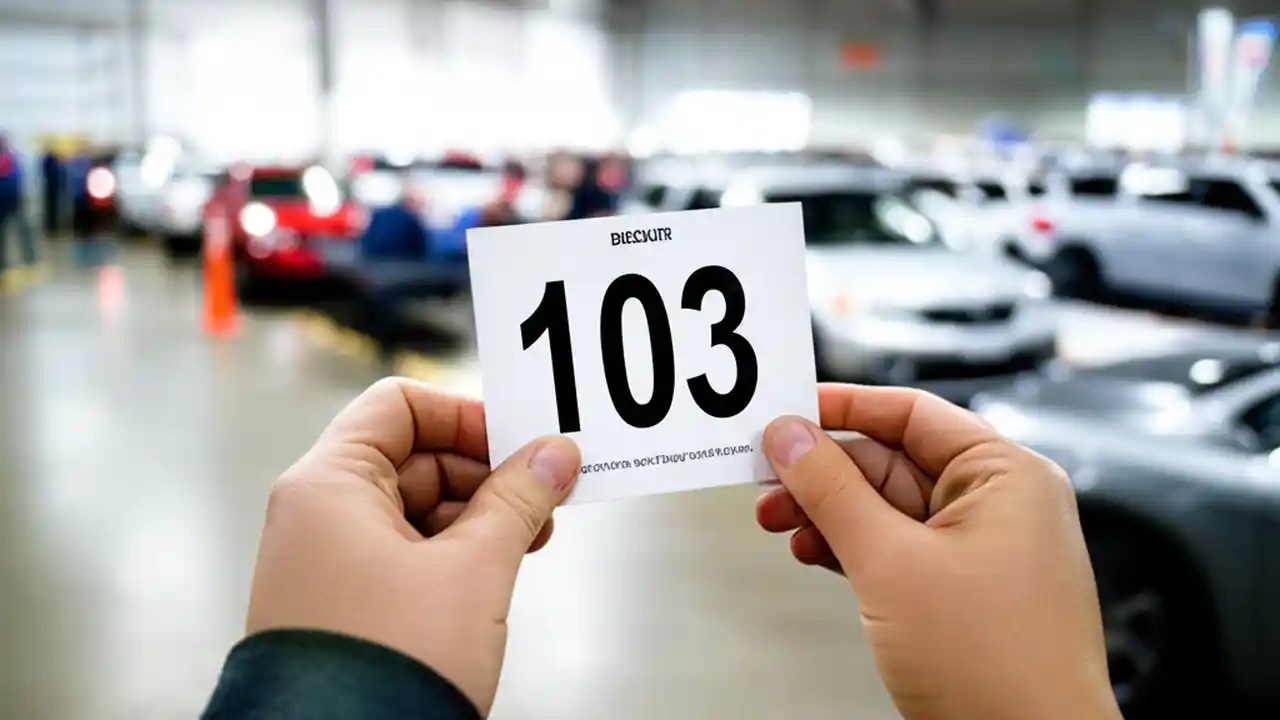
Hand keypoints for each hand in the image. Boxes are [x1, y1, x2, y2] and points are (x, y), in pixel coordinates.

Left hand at [244, 378, 579, 714]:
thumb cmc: (386, 666)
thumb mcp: (474, 569)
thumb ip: (519, 499)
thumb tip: (554, 455)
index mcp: (328, 485)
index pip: (400, 405)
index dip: (466, 417)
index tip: (519, 443)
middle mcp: (317, 515)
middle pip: (413, 456)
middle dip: (485, 474)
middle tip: (543, 495)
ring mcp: (326, 562)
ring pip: (415, 508)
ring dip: (479, 516)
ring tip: (530, 539)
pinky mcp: (344, 604)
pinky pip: (404, 553)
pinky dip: (454, 553)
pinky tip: (496, 571)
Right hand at [757, 384, 1118, 719]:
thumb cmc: (995, 666)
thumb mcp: (891, 563)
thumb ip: (831, 492)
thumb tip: (788, 437)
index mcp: (1006, 475)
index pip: (911, 413)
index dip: (843, 408)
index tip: (786, 413)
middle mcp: (999, 503)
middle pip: (891, 460)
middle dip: (823, 473)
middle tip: (766, 478)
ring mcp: (981, 549)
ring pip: (887, 507)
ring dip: (828, 513)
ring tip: (778, 523)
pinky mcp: (961, 590)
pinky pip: (896, 547)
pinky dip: (851, 548)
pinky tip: (812, 553)